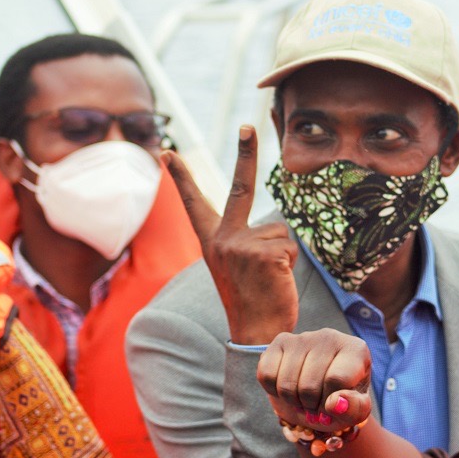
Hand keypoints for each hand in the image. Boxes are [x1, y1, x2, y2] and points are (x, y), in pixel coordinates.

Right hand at [164, 125, 298, 343]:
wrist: (254, 332)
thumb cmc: (252, 301)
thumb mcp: (238, 267)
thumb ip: (245, 241)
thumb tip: (273, 224)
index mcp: (212, 242)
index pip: (195, 204)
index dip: (182, 178)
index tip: (168, 152)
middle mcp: (222, 239)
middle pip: (240, 187)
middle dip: (245, 152)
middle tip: (248, 125)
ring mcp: (241, 245)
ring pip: (280, 232)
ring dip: (283, 254)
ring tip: (269, 278)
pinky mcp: (263, 253)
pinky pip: (290, 246)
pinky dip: (290, 264)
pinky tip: (276, 281)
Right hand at [257, 330, 372, 431]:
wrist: (322, 393)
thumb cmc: (343, 400)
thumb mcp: (357, 410)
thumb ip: (354, 409)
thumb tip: (335, 403)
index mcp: (355, 350)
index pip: (336, 380)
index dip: (331, 404)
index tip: (332, 410)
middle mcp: (330, 336)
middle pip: (309, 385)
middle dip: (311, 406)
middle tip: (316, 407)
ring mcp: (303, 337)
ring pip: (287, 383)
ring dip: (294, 402)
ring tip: (304, 400)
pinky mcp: (280, 341)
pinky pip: (266, 374)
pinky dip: (274, 390)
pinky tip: (288, 388)